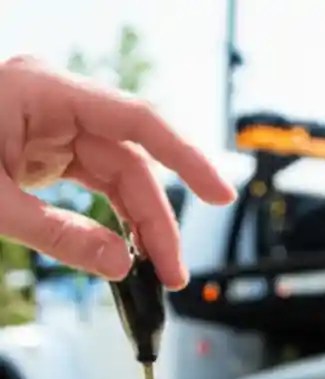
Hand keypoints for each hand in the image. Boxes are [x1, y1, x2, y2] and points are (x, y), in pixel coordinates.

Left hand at [0, 54, 235, 287]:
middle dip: (154, 220)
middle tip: (170, 272)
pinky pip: (88, 182)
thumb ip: (59, 236)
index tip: (221, 193)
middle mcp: (52, 103)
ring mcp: (45, 126)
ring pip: (114, 176)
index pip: (138, 122)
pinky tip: (120, 247)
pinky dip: (107, 216)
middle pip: (129, 161)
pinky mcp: (35, 150)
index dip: (186, 158)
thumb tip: (118, 265)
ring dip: (136, 224)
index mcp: (43, 92)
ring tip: (151, 270)